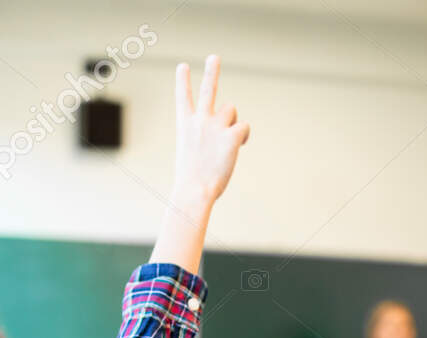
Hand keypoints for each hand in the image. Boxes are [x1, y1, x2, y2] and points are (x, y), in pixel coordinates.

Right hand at [170, 56, 249, 212]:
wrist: (194, 191)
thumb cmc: (191, 180)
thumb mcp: (191, 154)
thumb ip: (205, 138)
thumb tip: (227, 133)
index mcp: (184, 124)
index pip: (182, 97)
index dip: (183, 81)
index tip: (183, 66)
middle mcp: (200, 120)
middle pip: (208, 90)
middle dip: (212, 71)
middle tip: (214, 57)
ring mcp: (215, 126)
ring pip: (231, 109)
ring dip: (231, 122)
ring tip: (224, 143)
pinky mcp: (231, 135)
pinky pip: (244, 127)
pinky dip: (244, 137)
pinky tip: (238, 147)